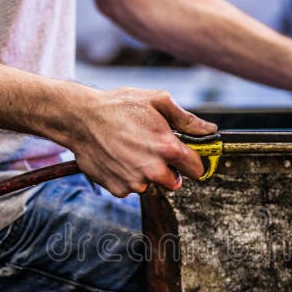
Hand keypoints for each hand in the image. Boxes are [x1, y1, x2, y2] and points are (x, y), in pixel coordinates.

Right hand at [52, 87, 216, 197]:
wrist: (81, 118)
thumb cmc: (119, 106)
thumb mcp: (157, 101)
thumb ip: (187, 119)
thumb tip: (210, 130)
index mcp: (168, 148)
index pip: (197, 169)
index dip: (192, 162)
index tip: (186, 158)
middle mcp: (153, 169)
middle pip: (174, 182)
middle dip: (168, 169)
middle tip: (152, 150)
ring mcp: (135, 182)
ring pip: (150, 185)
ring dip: (145, 173)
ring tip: (130, 150)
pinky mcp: (118, 189)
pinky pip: (130, 188)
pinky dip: (126, 177)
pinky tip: (117, 158)